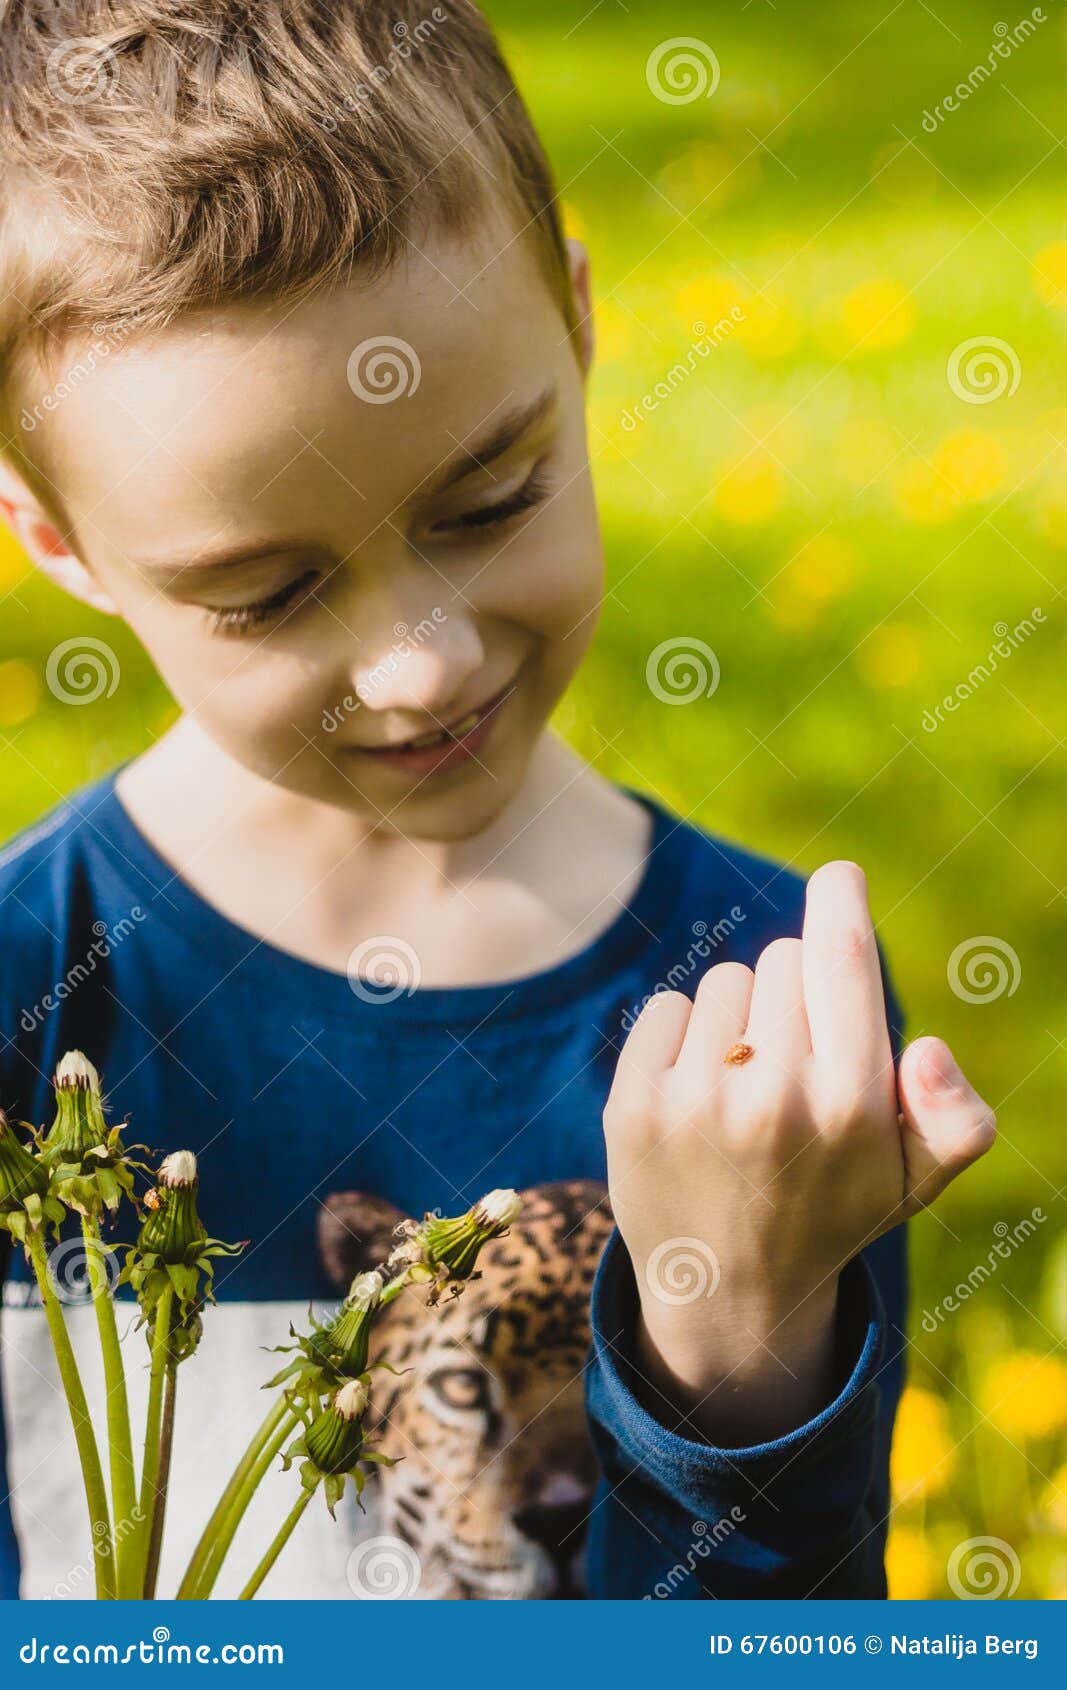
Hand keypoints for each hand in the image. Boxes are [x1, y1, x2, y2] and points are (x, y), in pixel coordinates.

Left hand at [602, 860, 994, 1443]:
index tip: (838, 874)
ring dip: (740, 1019)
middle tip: (796, 1065)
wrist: (724, 1295)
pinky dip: (683, 1035)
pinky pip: (667, 1007)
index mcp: (853, 1104)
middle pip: (783, 958)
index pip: (842, 957)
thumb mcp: (914, 1181)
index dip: (841, 901)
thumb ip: (955, 1118)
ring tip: (746, 1093)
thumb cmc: (829, 1211)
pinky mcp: (633, 1106)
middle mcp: (774, 1098)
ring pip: (726, 982)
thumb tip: (927, 1048)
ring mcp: (696, 1102)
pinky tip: (697, 1096)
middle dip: (795, 992)